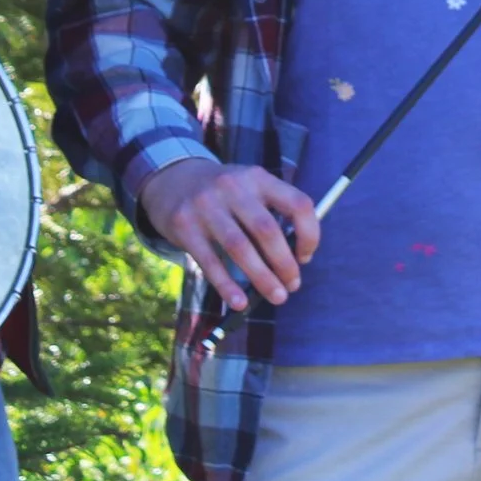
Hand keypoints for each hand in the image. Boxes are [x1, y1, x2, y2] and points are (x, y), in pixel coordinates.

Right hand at [138, 158, 319, 311]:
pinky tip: (239, 302)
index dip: (309, 234)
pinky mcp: (184, 226)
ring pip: (240, 248)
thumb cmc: (223, 193)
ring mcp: (206, 205)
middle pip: (267, 230)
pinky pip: (210, 261)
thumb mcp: (248, 189)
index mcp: (258, 178)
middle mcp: (233, 187)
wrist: (171, 179)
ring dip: (262, 278)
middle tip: (292, 286)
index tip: (305, 257)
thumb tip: (294, 259)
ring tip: (276, 297)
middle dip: (284, 264)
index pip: (297, 204)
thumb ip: (270, 214)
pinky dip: (227, 285)